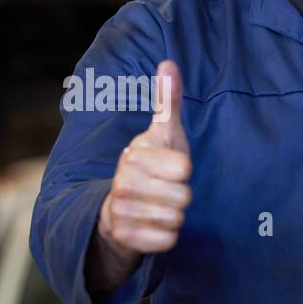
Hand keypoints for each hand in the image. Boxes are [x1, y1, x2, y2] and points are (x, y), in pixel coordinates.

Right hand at [96, 59, 192, 262]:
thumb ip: (168, 101)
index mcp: (133, 154)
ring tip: (157, 207)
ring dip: (173, 216)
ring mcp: (120, 211)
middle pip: (183, 197)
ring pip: (176, 219)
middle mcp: (122, 182)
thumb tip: (168, 62)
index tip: (169, 168)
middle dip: (180, 197)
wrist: (118, 209)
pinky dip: (166, 237)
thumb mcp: (162, 134)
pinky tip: (151, 226)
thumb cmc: (151, 167)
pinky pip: (167, 241)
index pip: (184, 168)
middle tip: (163, 191)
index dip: (183, 171)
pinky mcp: (124, 237)